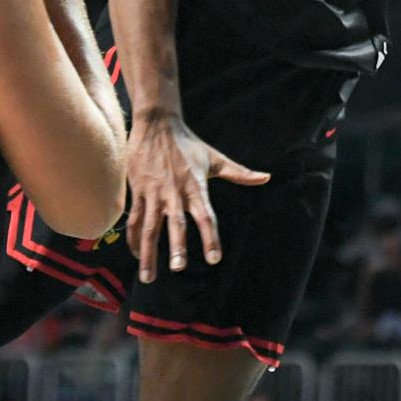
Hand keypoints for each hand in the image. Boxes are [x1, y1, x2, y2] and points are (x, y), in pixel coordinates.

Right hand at [124, 112, 268, 281]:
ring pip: (150, 227)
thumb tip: (266, 178)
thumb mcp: (214, 158)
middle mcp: (174, 193)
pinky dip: (134, 239)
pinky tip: (137, 255)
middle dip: (176, 246)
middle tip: (178, 268)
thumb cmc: (188, 143)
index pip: (205, 216)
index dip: (210, 237)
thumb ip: (239, 172)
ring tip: (149, 276)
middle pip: (176, 223)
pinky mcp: (137, 191)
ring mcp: (154, 193)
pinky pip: (135, 219)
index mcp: (195, 187)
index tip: (214, 258)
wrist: (156, 123)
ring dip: (149, 252)